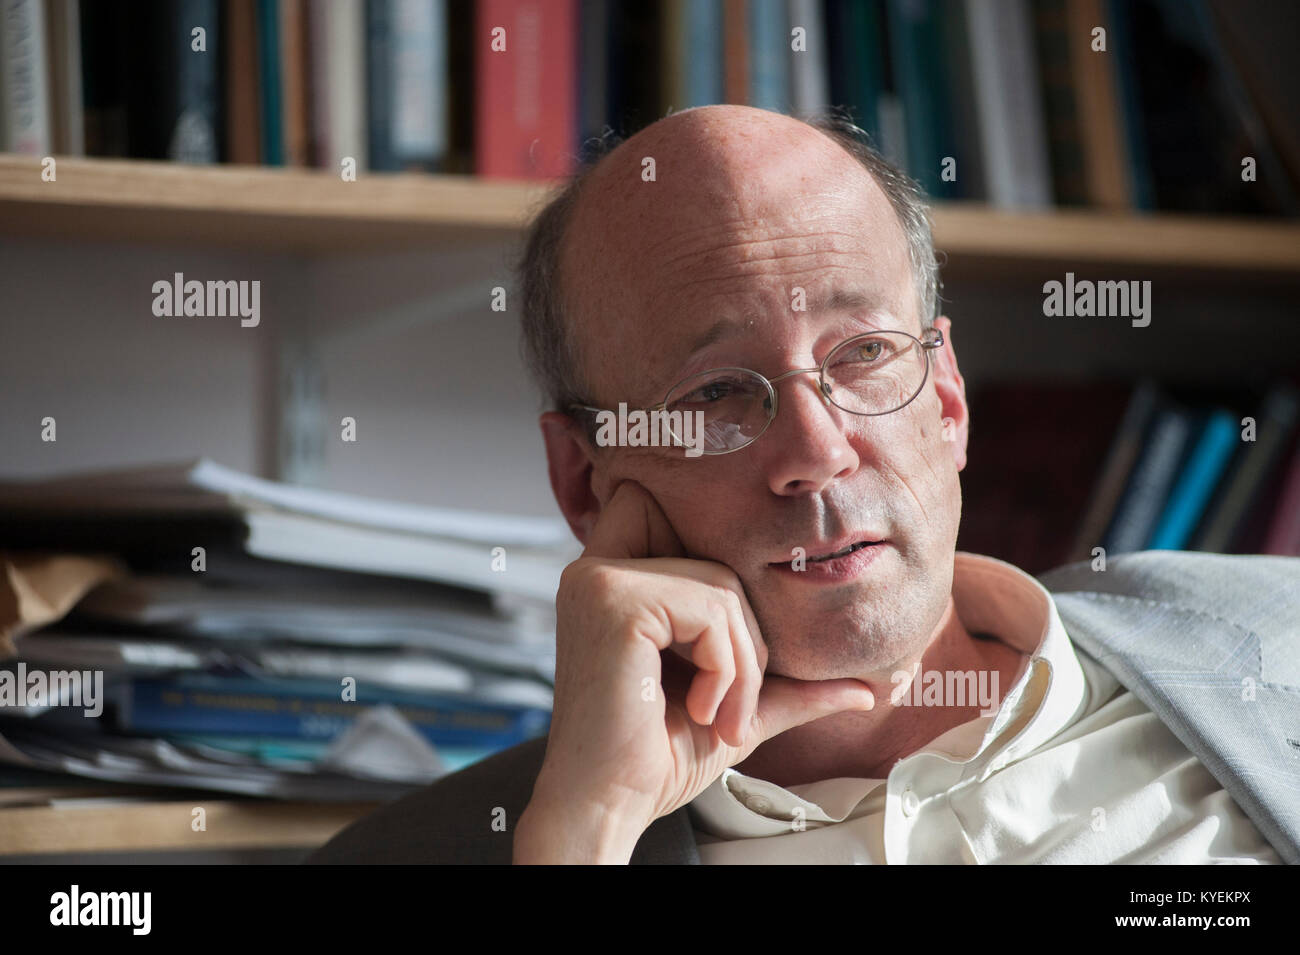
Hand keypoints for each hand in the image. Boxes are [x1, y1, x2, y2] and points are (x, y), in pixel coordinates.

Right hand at [513, 481, 875, 862]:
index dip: (706, 546)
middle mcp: (597, 570)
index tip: (718, 632)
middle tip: (730, 708)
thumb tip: (873, 688)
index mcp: (613, 579)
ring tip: (719, 717)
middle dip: (746, 636)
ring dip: (742, 665)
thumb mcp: (736, 705)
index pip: (672, 513)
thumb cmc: (655, 756)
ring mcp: (600, 581)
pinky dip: (726, 668)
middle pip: (720, 561)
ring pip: (723, 586)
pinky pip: (711, 610)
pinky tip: (700, 710)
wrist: (609, 806)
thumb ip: (791, 684)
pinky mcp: (614, 602)